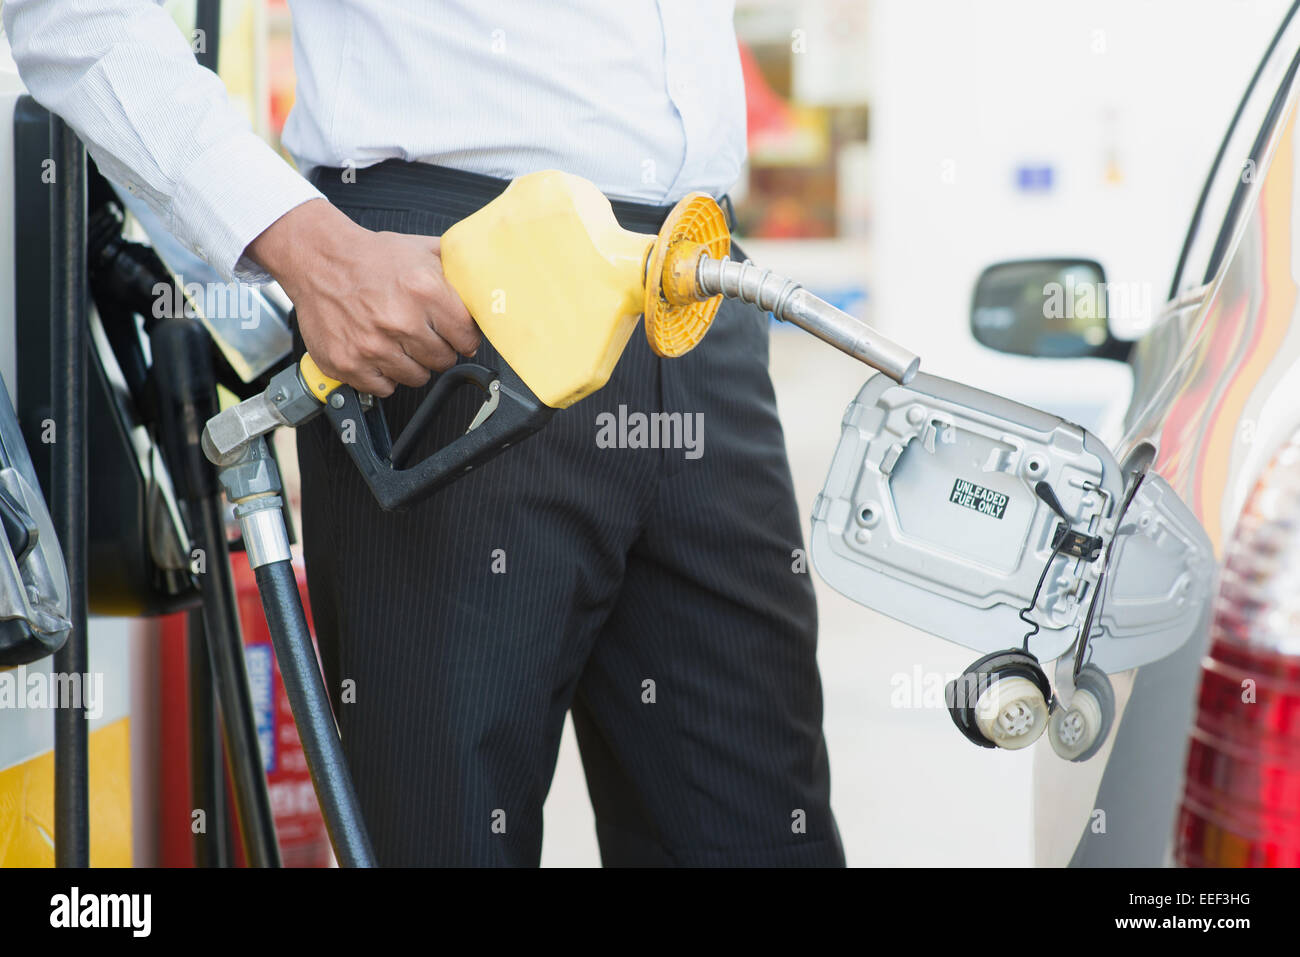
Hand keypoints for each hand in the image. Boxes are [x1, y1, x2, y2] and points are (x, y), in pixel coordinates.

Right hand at [246, 199, 479, 396]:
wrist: (318, 259)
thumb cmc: (371, 257)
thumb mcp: (423, 251)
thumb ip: (458, 272)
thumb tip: (488, 293)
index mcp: (424, 291)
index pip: (467, 337)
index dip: (464, 337)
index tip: (457, 335)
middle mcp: (399, 320)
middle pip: (443, 360)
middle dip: (438, 349)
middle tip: (422, 334)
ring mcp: (372, 346)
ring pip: (416, 378)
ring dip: (412, 363)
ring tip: (397, 340)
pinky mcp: (348, 363)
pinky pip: (384, 388)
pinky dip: (384, 375)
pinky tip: (378, 352)